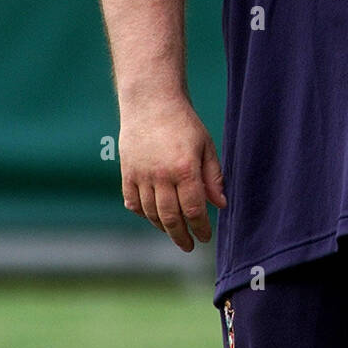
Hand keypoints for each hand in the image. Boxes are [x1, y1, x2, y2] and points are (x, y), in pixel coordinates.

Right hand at [119, 95, 226, 251]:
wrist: (151, 102)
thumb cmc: (184, 123)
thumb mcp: (206, 146)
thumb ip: (213, 177)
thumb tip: (220, 205)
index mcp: (185, 169)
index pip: (194, 209)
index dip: (200, 227)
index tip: (205, 237)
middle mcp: (161, 176)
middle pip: (171, 218)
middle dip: (181, 236)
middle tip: (189, 245)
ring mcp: (141, 175)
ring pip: (151, 213)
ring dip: (163, 227)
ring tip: (174, 232)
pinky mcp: (127, 172)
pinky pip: (133, 202)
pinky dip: (143, 213)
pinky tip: (153, 215)